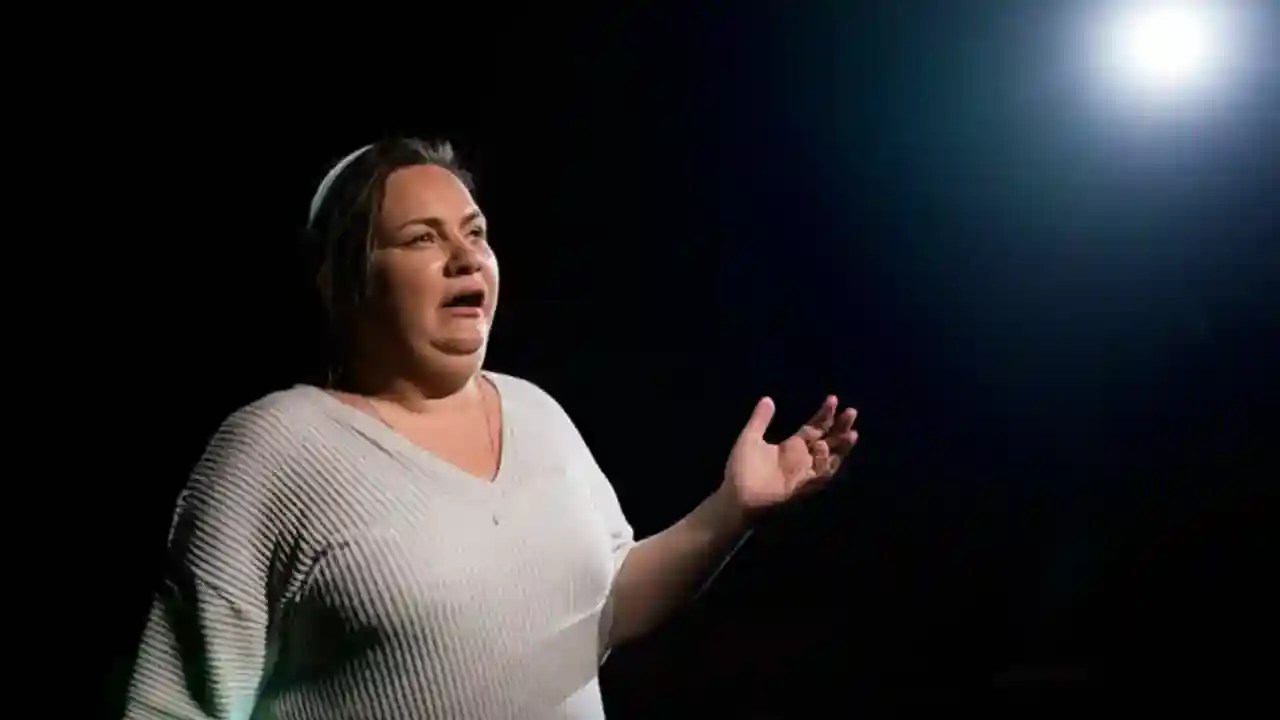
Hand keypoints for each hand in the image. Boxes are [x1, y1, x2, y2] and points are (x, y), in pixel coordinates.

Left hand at [721, 395, 858, 517]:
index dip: (825, 414)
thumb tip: (768, 398)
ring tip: (852, 433)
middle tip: (852, 412)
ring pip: (830, 458)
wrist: (736, 496)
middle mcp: (803, 458)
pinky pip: (819, 476)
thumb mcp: (750, 438)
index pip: (815, 427)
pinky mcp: (802, 487)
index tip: (834, 399)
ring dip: (841, 447)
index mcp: (793, 446)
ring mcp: (805, 473)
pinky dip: (824, 465)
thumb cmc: (741, 469)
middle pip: (828, 440)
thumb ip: (760, 419)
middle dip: (840, 428)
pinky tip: (825, 449)